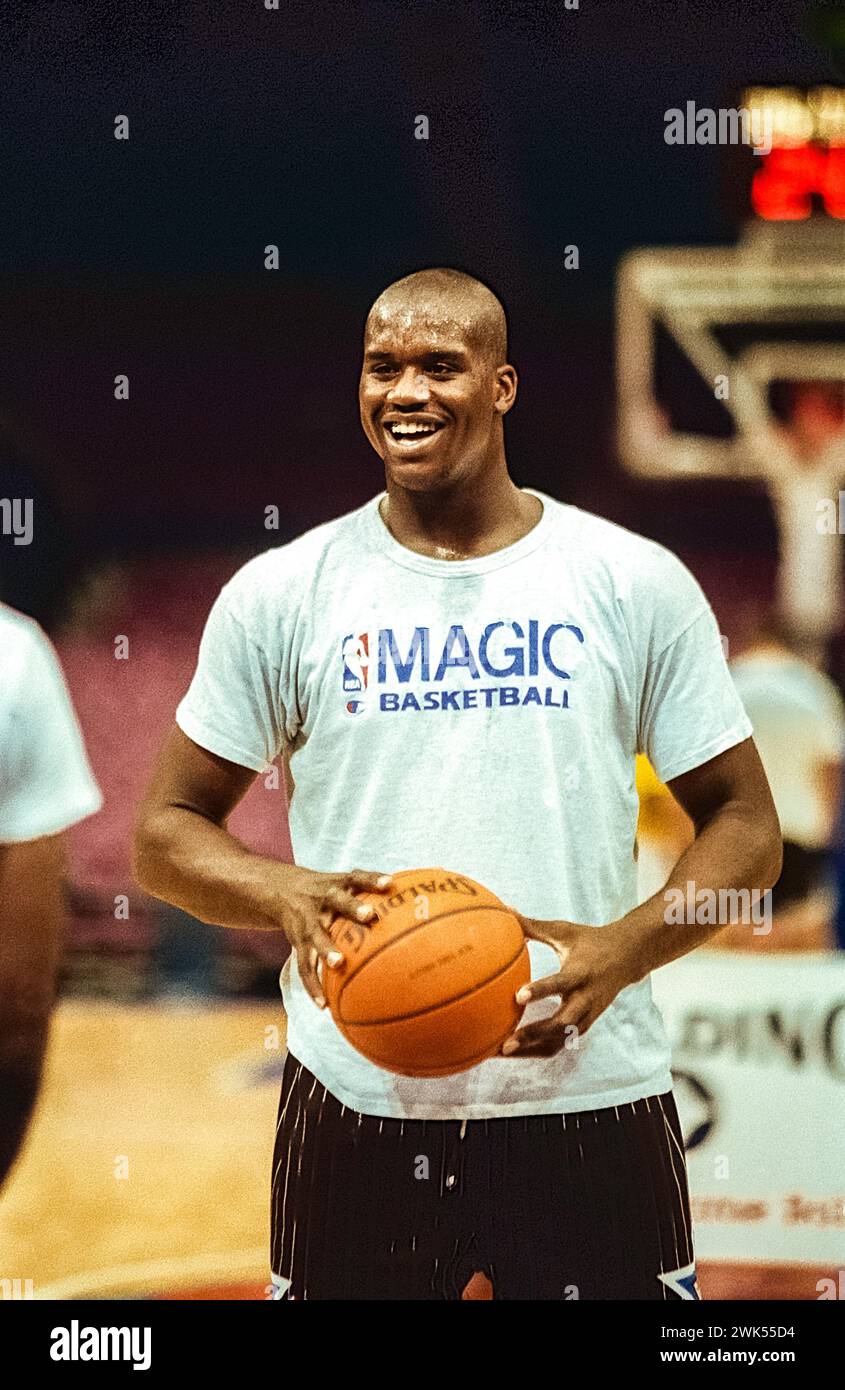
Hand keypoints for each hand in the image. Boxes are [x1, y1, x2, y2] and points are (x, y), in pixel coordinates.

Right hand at [276, 865, 394, 1009]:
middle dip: (353, 908)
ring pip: (317, 935)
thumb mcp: (348, 883)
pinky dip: (313, 985)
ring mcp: (309, 921)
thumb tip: (427, 886)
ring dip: (326, 949)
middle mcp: (324, 900)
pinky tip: (324, 1005)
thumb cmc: (331, 890)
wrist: (284, 891)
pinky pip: (304, 965)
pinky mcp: (298, 942)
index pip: (358, 877)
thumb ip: (378, 888)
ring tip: (338, 964)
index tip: (390, 883)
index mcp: (340, 884)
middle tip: (369, 916)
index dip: (373, 880)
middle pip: (338, 901)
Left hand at [500, 913, 638, 1057]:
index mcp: (581, 973)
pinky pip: (560, 1044)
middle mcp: (586, 999)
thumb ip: (534, 926)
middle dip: (533, 1035)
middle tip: (505, 1042)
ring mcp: (587, 1016)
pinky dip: (538, 1050)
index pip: (560, 984)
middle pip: (561, 1024)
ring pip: (560, 1040)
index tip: (517, 998)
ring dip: (532, 1049)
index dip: (541, 992)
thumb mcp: (564, 931)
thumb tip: (505, 910)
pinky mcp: (584, 1026)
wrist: (627, 958)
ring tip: (501, 1052)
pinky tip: (514, 1052)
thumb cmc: (590, 942)